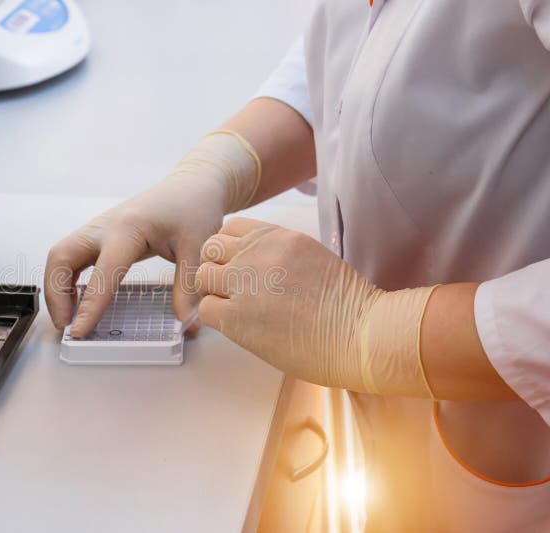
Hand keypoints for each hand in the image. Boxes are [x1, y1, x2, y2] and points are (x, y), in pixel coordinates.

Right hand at [45, 132, 260, 336]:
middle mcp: (105, 226)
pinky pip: (72, 258)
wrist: (192, 185)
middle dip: (55, 294)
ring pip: (60, 258)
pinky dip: (67, 281)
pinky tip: (78, 301)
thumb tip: (186, 324)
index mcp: (128, 228)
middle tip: (66, 325)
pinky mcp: (100, 236)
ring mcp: (99, 229)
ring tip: (69, 318)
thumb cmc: (193, 208)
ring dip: (57, 288)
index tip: (80, 331)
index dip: (89, 305)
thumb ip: (188, 287)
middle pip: (60, 258)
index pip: (102, 272)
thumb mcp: (197, 247)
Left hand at [196, 217, 435, 396]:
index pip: (230, 228)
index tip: (238, 268)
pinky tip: (240, 327)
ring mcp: (245, 283)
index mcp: (278, 236)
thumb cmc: (346, 306)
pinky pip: (206, 308)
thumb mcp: (312, 258)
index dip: (228, 249)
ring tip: (237, 310)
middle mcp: (258, 253)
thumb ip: (279, 255)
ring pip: (202, 276)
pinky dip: (217, 318)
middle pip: (210, 248)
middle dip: (217, 268)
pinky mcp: (238, 316)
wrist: (361, 335)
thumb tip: (252, 266)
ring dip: (214, 293)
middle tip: (233, 291)